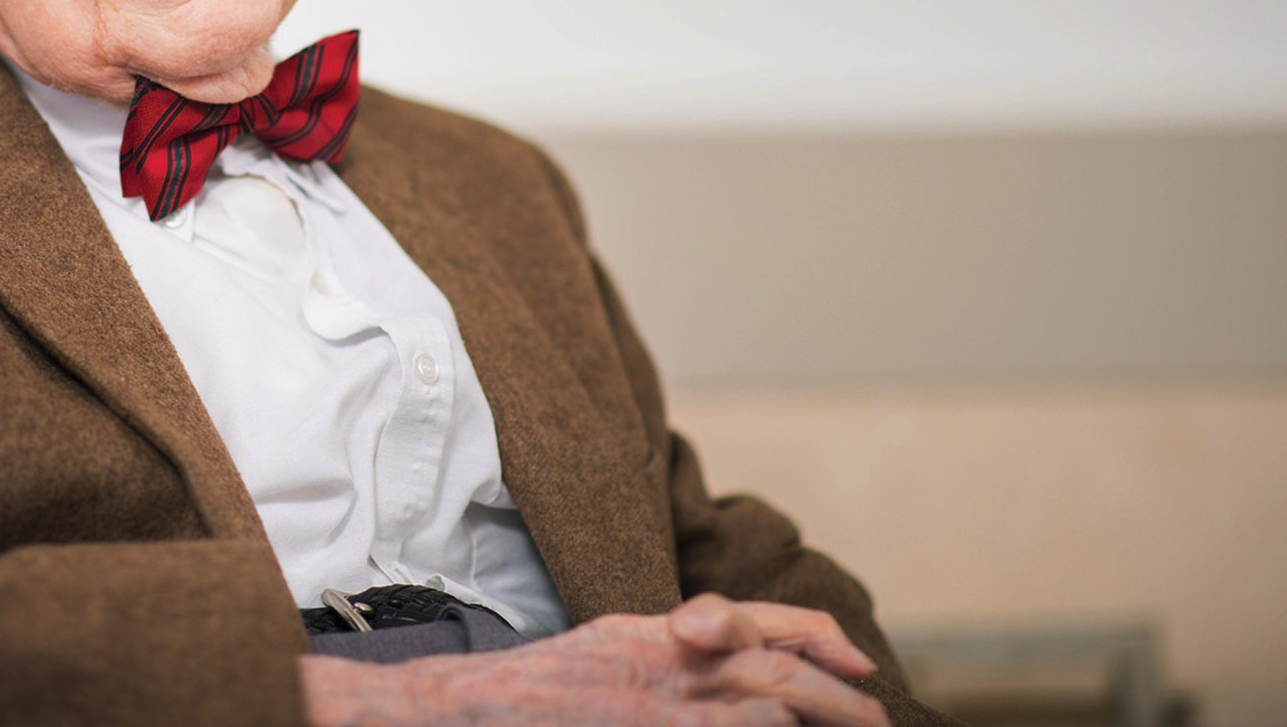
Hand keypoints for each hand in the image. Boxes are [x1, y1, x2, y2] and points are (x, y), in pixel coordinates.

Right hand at [299, 594, 889, 725]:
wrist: (457, 709)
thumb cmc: (522, 696)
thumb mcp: (602, 653)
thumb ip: (661, 657)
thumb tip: (710, 657)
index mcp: (652, 632)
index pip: (751, 618)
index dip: (812, 635)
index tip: (855, 661)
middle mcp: (658, 656)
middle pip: (770, 658)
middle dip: (835, 689)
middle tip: (877, 715)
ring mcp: (651, 698)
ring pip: (762, 696)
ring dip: (816, 715)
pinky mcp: (643, 725)